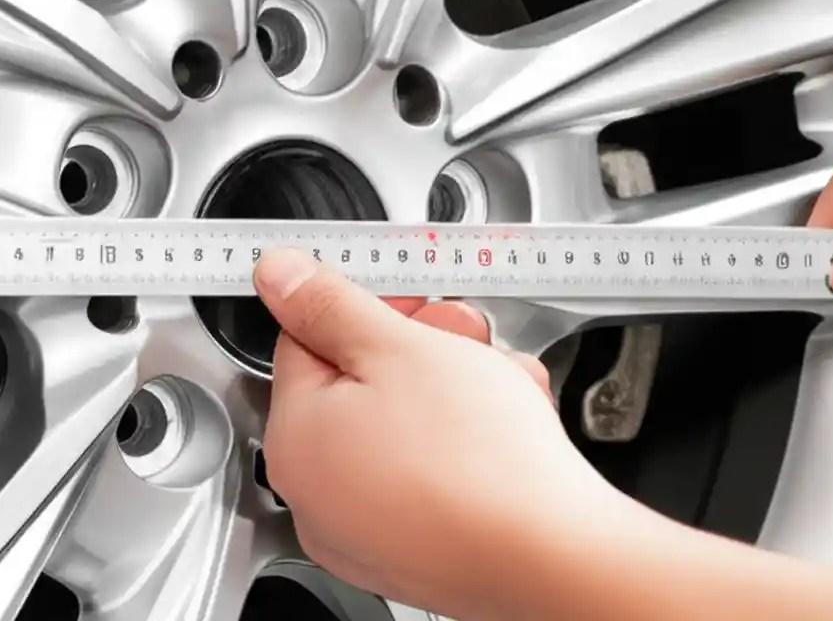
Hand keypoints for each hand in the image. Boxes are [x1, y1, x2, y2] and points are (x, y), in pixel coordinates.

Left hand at [253, 248, 627, 618]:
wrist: (555, 557)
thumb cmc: (481, 463)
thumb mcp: (397, 346)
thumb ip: (329, 303)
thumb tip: (277, 275)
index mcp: (295, 438)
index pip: (307, 340)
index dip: (370, 309)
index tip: (414, 302)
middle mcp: (318, 495)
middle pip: (359, 384)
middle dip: (420, 350)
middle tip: (466, 343)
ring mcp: (366, 531)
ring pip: (404, 427)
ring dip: (456, 391)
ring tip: (502, 390)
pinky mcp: (416, 552)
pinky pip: (428, 475)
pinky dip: (464, 448)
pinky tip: (507, 435)